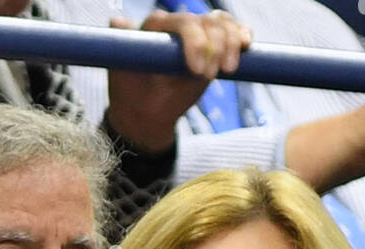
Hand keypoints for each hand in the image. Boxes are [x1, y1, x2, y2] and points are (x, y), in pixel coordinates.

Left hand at [106, 8, 252, 154]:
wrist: (144, 110)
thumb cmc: (130, 92)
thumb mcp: (122, 72)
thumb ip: (124, 47)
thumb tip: (116, 21)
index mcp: (155, 27)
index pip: (181, 23)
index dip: (194, 42)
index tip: (197, 71)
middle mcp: (177, 25)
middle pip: (206, 22)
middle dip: (215, 47)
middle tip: (210, 77)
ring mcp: (197, 35)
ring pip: (221, 24)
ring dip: (231, 43)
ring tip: (228, 69)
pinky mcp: (212, 46)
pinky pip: (231, 31)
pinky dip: (240, 35)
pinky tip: (247, 44)